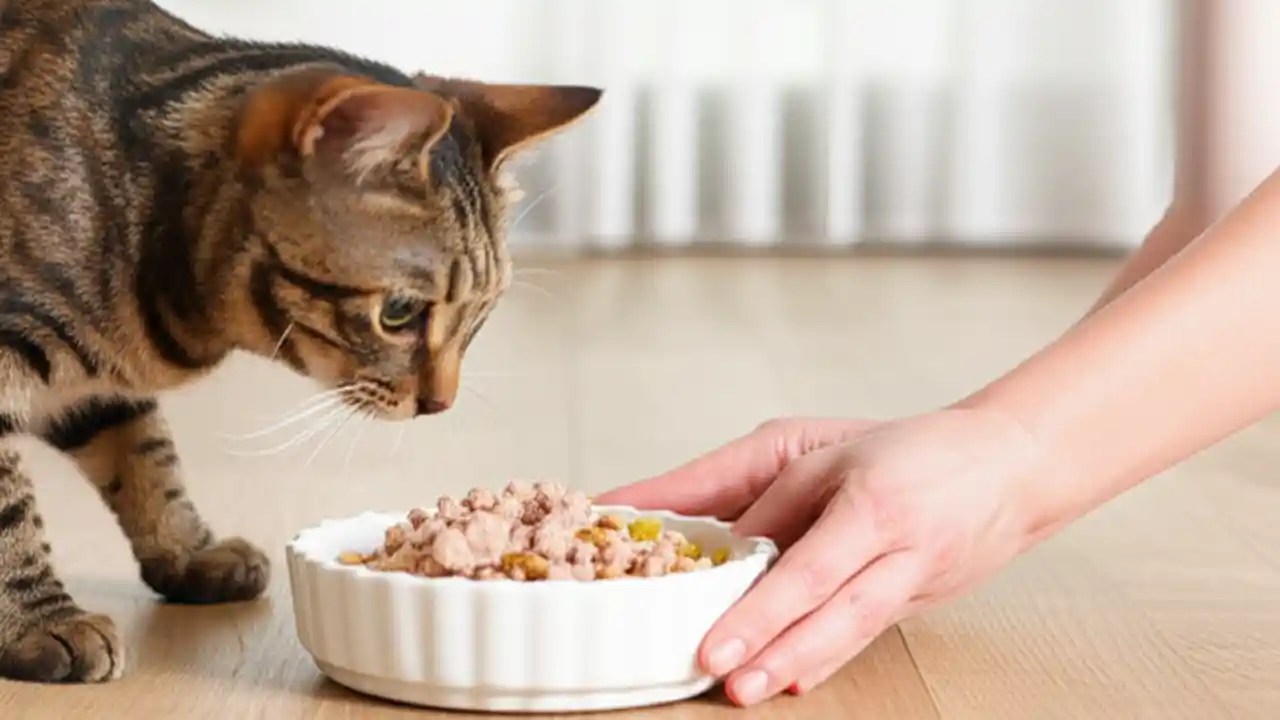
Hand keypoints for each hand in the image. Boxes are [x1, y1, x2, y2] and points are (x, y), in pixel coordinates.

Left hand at [597, 407, 1051, 705]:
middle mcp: (900, 550)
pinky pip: (865, 631)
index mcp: (875, 504)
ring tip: (750, 691)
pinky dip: (830, 658)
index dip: (760, 611)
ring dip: (797, 665)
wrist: (1010, 466)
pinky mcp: (917, 600)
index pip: (809, 568)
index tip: (715, 643)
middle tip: (726, 682)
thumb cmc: (912, 450)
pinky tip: (797, 679)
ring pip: (852, 632)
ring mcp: (915, 582)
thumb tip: (723, 548)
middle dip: (775, 651)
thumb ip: (775, 500)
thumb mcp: (830, 451)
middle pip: (832, 611)